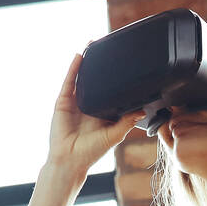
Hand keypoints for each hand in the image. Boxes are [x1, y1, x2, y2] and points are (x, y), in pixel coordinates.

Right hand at [46, 47, 146, 172]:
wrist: (70, 160)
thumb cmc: (91, 152)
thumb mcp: (114, 135)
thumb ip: (127, 122)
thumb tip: (142, 109)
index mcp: (102, 112)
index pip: (111, 91)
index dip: (116, 79)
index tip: (126, 65)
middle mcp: (89, 104)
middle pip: (95, 81)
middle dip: (100, 66)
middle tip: (110, 47)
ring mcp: (75, 102)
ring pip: (82, 78)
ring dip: (87, 62)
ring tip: (94, 44)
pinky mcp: (63, 101)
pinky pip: (69, 82)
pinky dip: (74, 68)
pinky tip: (80, 56)